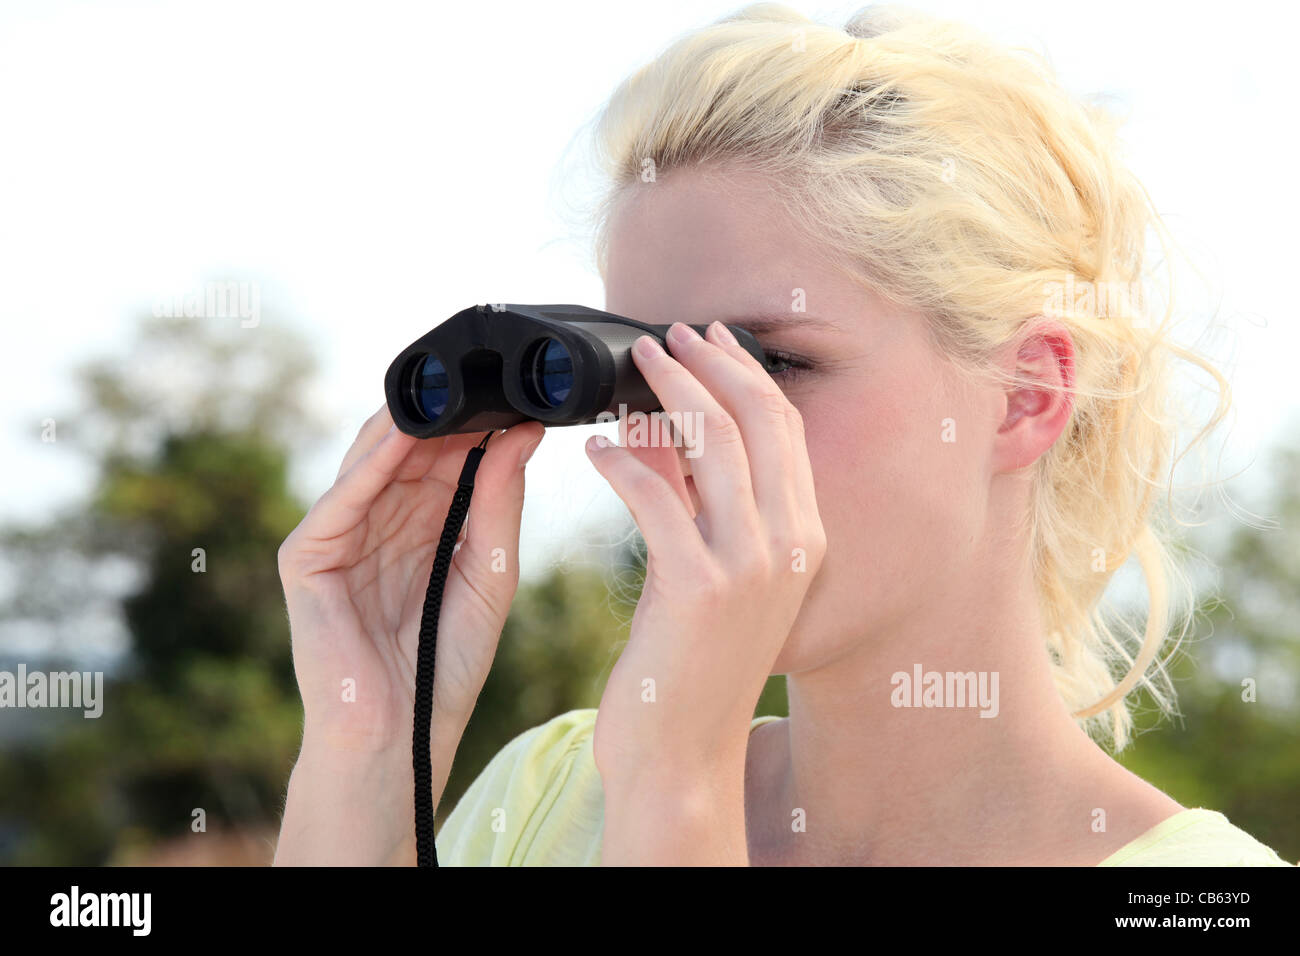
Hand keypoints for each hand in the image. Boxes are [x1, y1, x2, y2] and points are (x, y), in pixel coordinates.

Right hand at [274, 405, 542, 863]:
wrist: (401, 738)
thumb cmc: (445, 667)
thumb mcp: (490, 574)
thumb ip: (500, 504)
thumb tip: (524, 435)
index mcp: (422, 526)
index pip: (448, 456)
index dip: (481, 424)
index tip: (523, 392)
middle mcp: (379, 521)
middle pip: (411, 449)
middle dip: (450, 414)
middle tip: (493, 377)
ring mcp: (339, 536)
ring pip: (372, 460)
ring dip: (412, 425)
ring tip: (454, 388)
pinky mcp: (307, 557)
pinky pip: (340, 499)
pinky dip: (370, 465)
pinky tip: (404, 433)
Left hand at [585, 321, 825, 860]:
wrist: (681, 757)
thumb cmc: (690, 666)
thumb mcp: (706, 572)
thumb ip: (692, 500)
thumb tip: (656, 426)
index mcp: (804, 537)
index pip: (783, 428)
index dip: (743, 372)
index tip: (705, 339)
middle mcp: (791, 545)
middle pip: (757, 420)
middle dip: (709, 364)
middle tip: (665, 336)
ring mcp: (751, 567)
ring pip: (713, 444)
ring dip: (667, 394)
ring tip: (629, 374)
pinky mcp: (699, 588)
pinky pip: (656, 496)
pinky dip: (621, 463)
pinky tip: (592, 451)